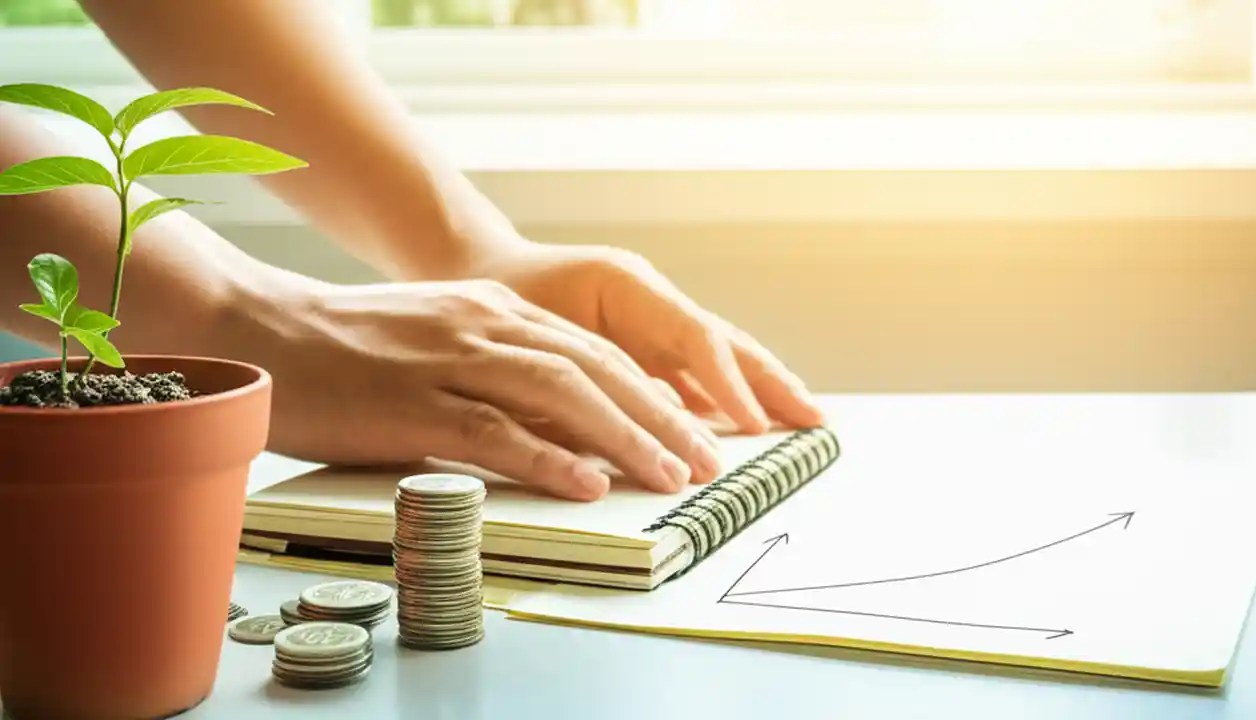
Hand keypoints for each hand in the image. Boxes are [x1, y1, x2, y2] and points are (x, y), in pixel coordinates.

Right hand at [233, 278, 720, 500]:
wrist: (259, 327)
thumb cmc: (345, 344)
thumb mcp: (436, 339)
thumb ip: (493, 371)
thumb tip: (554, 424)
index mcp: (492, 308)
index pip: (593, 350)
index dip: (651, 391)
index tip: (693, 429)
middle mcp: (483, 324)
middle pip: (595, 368)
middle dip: (660, 416)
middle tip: (706, 459)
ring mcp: (449, 358)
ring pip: (560, 394)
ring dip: (625, 436)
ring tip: (670, 476)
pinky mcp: (412, 400)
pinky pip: (493, 429)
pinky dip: (546, 457)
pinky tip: (585, 484)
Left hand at [476, 243, 823, 432]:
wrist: (476, 265)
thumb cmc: (495, 295)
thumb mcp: (525, 333)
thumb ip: (572, 379)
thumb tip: (619, 429)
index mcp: (624, 284)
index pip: (693, 335)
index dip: (727, 383)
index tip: (753, 424)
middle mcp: (650, 297)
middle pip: (725, 341)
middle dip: (771, 383)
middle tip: (814, 422)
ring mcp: (652, 317)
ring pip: (721, 354)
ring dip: (763, 388)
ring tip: (804, 420)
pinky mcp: (647, 339)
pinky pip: (698, 369)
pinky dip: (728, 395)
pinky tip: (750, 424)